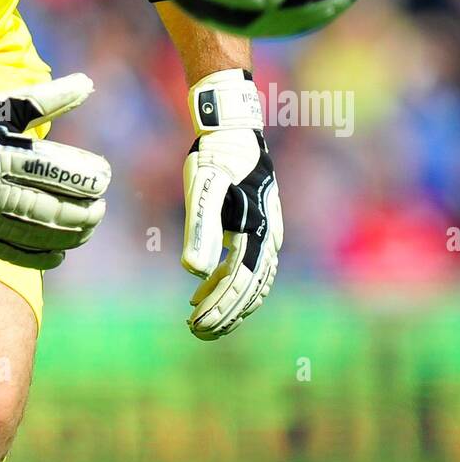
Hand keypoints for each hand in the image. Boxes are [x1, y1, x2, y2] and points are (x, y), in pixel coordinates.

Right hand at [0, 73, 109, 268]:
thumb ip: (48, 99)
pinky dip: (37, 255)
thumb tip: (87, 84)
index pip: (50, 170)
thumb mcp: (4, 106)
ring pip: (31, 232)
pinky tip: (59, 254)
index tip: (104, 179)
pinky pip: (9, 250)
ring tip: (87, 230)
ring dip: (65, 234)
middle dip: (80, 212)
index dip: (81, 178)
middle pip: (45, 207)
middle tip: (101, 210)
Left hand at [181, 69, 282, 339]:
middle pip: (249, 288)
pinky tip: (205, 290)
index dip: (219, 306)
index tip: (196, 323)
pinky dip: (232, 286)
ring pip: (254, 283)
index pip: (238, 281)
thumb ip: (200, 229)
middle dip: (224, 314)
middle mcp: (267, 236)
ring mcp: (266, 234)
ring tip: (202, 322)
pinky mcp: (259, 229)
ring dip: (230, 306)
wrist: (234, 129)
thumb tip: (194, 272)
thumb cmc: (215, 155)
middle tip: (197, 332)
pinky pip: (252, 269)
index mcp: (255, 229)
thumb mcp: (204, 187)